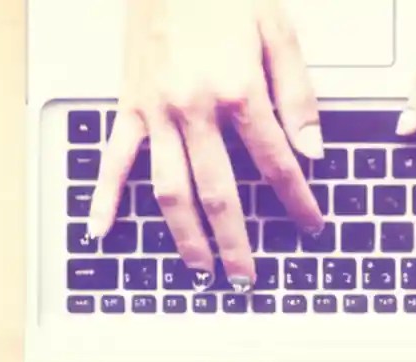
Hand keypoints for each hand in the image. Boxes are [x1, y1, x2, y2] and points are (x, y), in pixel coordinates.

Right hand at [87, 0, 324, 288]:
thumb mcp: (278, 30)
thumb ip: (298, 94)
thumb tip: (312, 149)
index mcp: (238, 90)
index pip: (276, 163)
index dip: (296, 200)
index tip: (310, 225)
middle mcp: (194, 109)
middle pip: (220, 193)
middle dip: (236, 242)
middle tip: (247, 277)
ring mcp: (156, 111)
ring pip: (171, 189)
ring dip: (186, 236)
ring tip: (200, 271)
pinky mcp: (129, 104)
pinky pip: (115, 159)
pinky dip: (106, 197)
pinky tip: (102, 231)